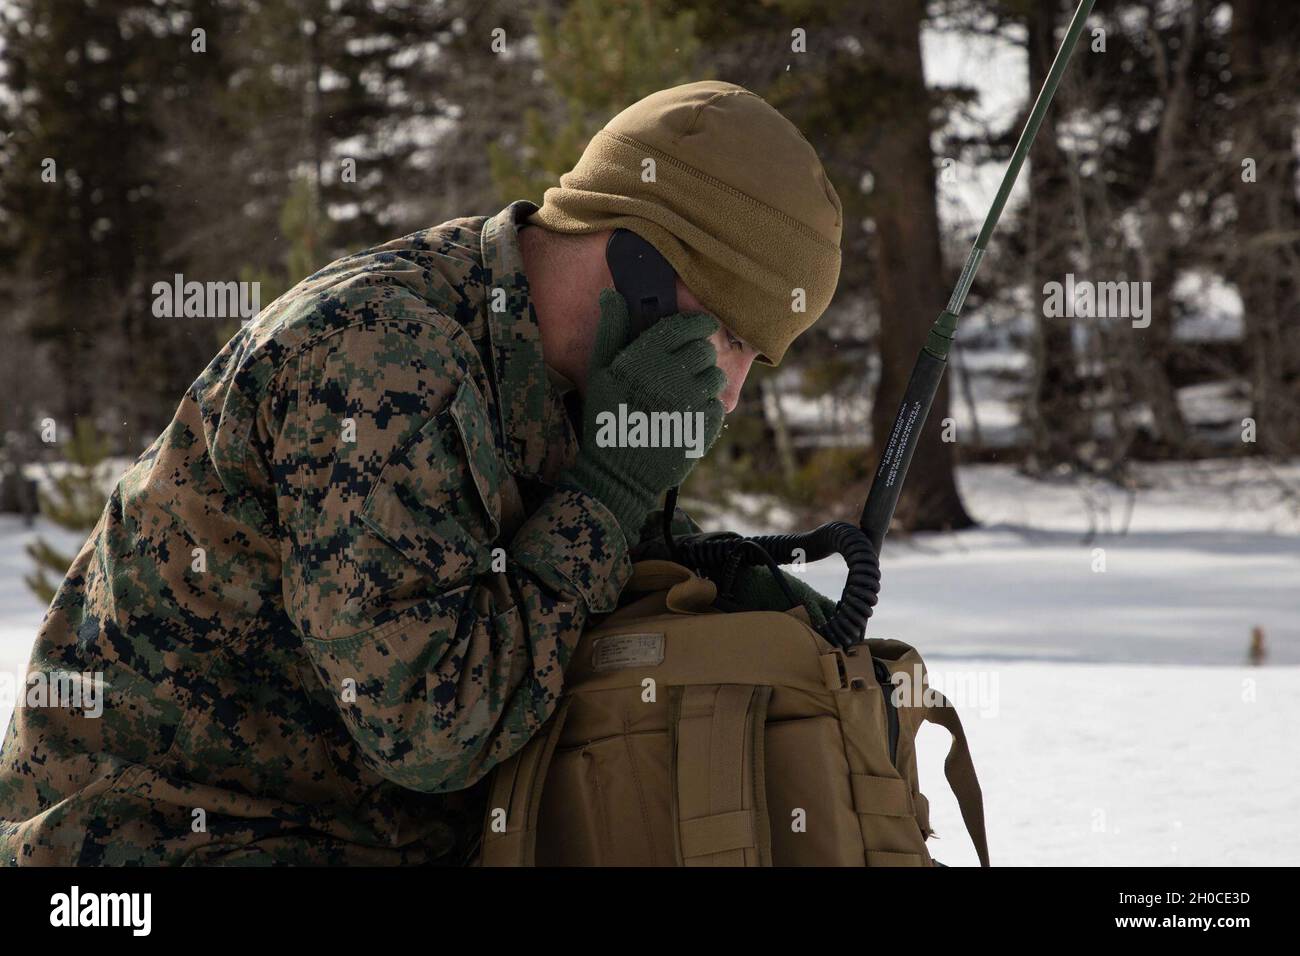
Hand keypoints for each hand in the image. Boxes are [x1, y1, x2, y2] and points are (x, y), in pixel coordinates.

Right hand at [562, 289, 726, 542]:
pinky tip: (686, 419)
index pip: (685, 327)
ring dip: (705, 385)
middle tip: (683, 374)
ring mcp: (687, 403)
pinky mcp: (701, 428)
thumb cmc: (607, 418)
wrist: (616, 473)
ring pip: (715, 378)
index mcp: (643, 359)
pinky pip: (718, 405)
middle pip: (704, 351)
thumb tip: (612, 294)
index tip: (698, 332)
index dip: (697, 326)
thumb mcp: (601, 373)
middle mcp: (667, 377)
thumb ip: (611, 331)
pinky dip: (707, 411)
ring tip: (684, 398)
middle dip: (698, 359)